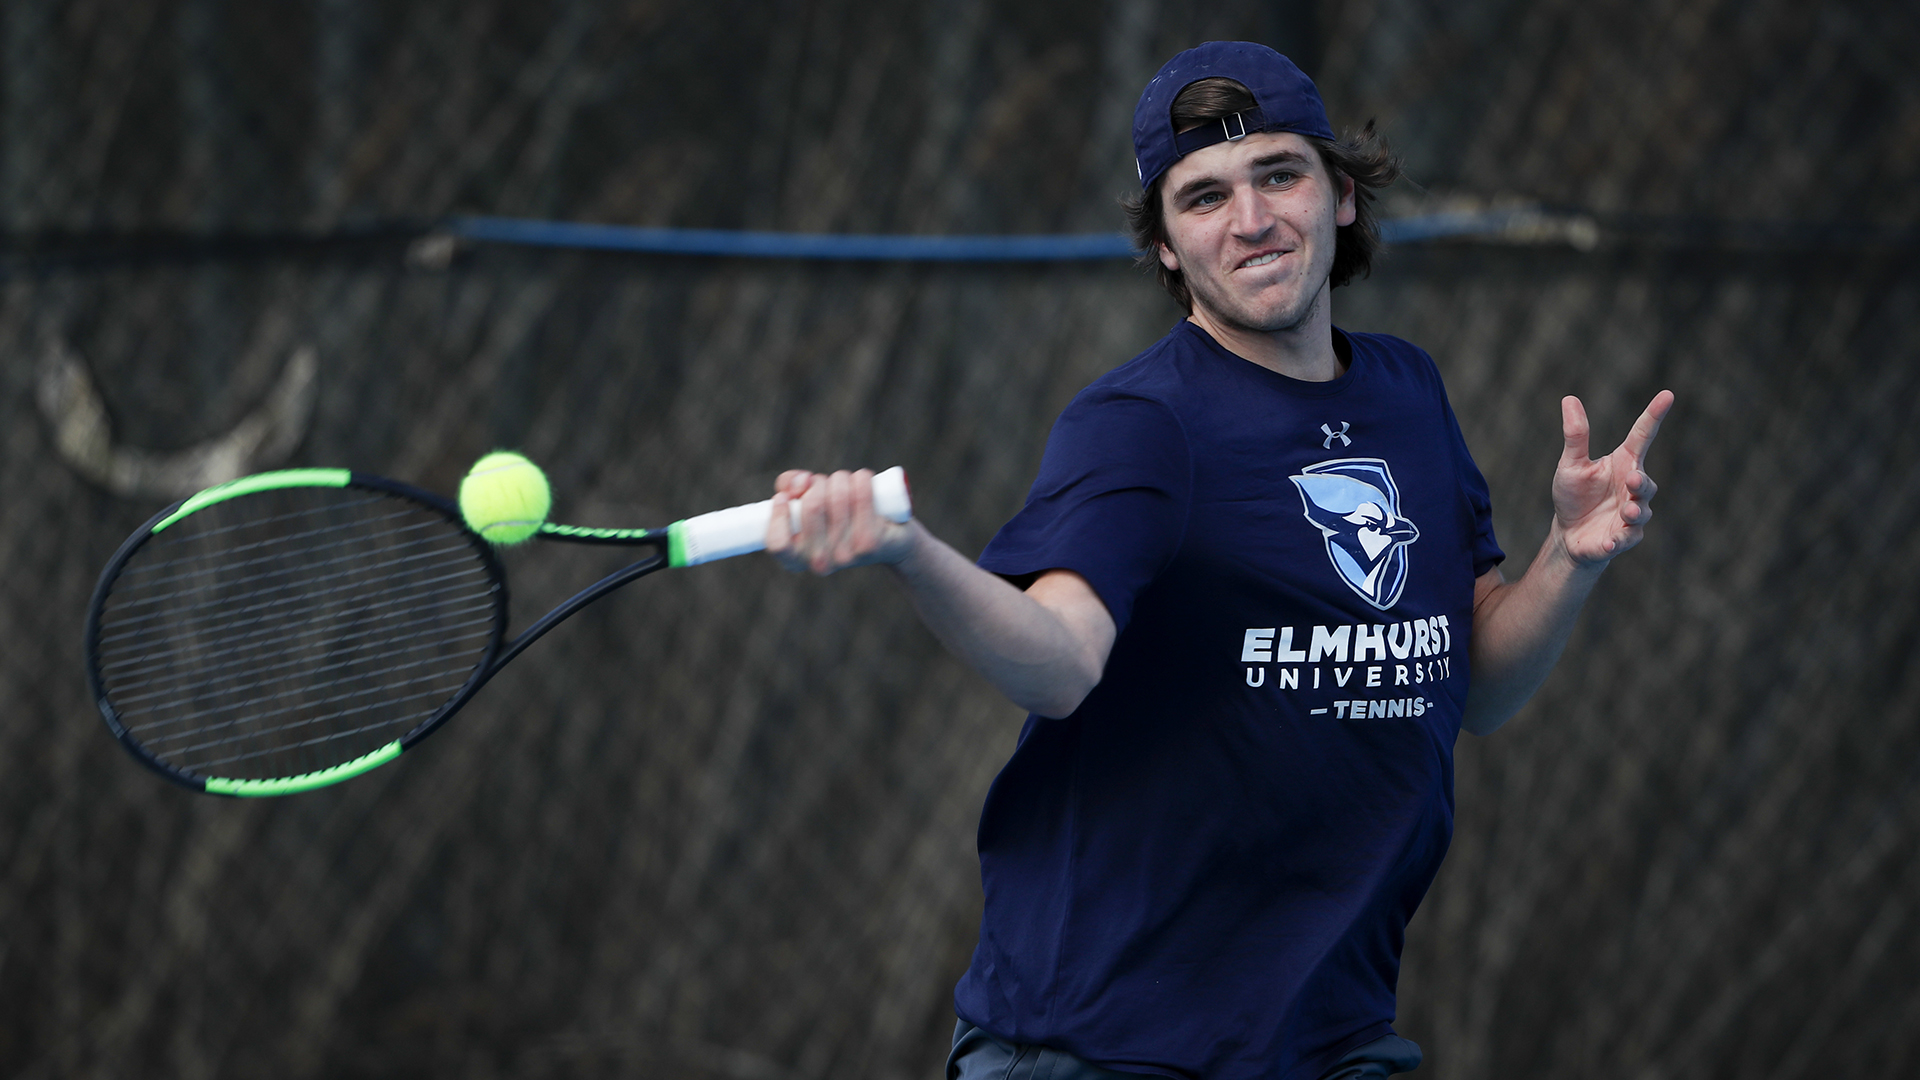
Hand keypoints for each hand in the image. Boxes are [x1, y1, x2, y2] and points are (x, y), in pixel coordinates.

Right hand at [767, 468, 914, 574]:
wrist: (891, 538)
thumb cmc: (841, 516)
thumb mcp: (808, 502)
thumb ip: (788, 487)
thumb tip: (800, 483)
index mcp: (797, 558)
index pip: (777, 543)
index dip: (778, 514)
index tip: (784, 497)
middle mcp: (820, 563)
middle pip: (812, 506)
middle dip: (818, 482)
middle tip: (827, 484)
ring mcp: (846, 556)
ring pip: (837, 496)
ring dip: (841, 478)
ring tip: (848, 482)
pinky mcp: (870, 544)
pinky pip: (861, 496)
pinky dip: (861, 479)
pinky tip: (864, 479)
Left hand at [1552, 390, 1673, 566]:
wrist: (1568, 535)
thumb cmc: (1573, 496)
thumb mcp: (1571, 465)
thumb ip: (1576, 436)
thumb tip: (1569, 398)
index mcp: (1623, 463)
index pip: (1643, 435)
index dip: (1654, 415)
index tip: (1667, 394)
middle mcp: (1632, 487)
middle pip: (1647, 482)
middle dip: (1642, 482)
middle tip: (1632, 478)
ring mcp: (1631, 514)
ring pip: (1641, 512)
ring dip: (1634, 511)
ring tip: (1625, 511)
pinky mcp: (1623, 538)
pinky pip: (1626, 539)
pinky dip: (1618, 541)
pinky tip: (1608, 543)